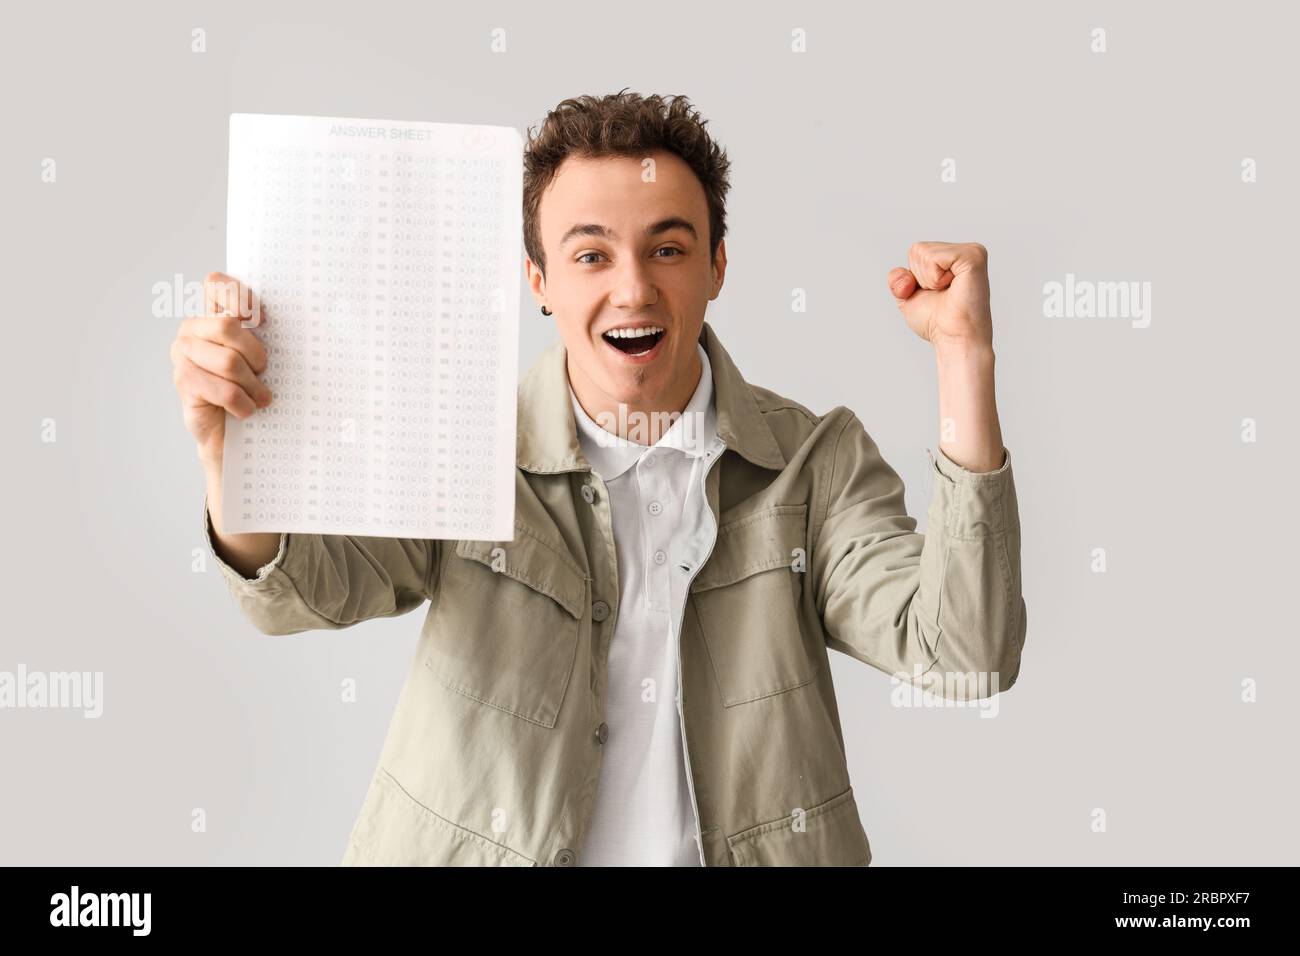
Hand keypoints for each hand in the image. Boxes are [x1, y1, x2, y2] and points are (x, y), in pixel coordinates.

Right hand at [170, 272, 271, 470]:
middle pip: (228, 326)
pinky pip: (224, 391)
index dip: (240, 297)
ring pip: (229, 361)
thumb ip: (264, 333)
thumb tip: (304, 315)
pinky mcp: (184, 383)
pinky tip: (246, 410)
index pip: (217, 284)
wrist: (234, 433)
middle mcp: (192, 330)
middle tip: (263, 372)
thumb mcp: (262, 356)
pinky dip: (243, 404)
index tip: (264, 320)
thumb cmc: (253, 388)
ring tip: (260, 397)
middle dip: (256, 354)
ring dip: (253, 385)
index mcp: (212, 315)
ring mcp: (182, 355)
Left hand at [887, 242, 992, 352]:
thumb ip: (898, 279)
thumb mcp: (908, 297)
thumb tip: (903, 274)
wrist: (954, 339)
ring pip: (923, 252)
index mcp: (953, 258)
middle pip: (916, 250)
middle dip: (918, 279)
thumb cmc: (937, 323)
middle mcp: (965, 251)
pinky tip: (952, 288)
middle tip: (941, 296)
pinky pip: (934, 257)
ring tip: (948, 293)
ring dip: (927, 280)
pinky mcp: (973, 256)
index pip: (915, 252)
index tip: (933, 295)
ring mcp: (971, 251)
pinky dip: (934, 278)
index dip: (913, 278)